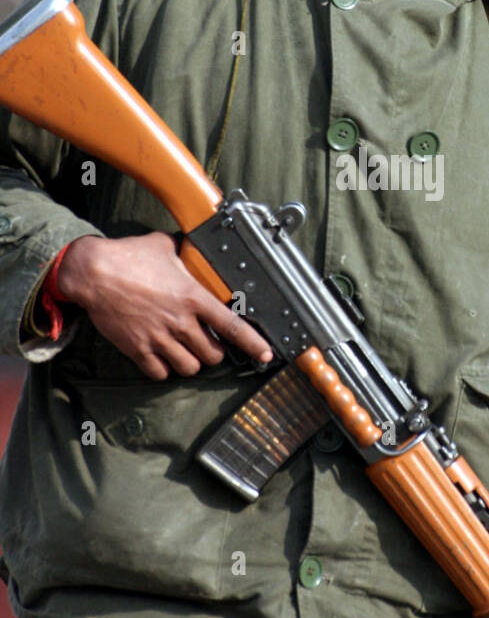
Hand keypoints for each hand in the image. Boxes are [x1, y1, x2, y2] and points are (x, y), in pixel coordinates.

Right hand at [57, 232, 273, 379]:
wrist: (93, 273)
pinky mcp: (137, 349)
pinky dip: (163, 369)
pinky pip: (160, 373)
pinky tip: (161, 358)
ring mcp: (159, 338)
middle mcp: (180, 321)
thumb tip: (190, 244)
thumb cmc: (128, 256)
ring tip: (185, 352)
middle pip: (213, 355)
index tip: (266, 354)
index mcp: (193, 297)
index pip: (233, 326)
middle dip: (213, 352)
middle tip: (207, 344)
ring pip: (189, 368)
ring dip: (190, 363)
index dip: (253, 344)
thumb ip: (184, 252)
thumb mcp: (165, 247)